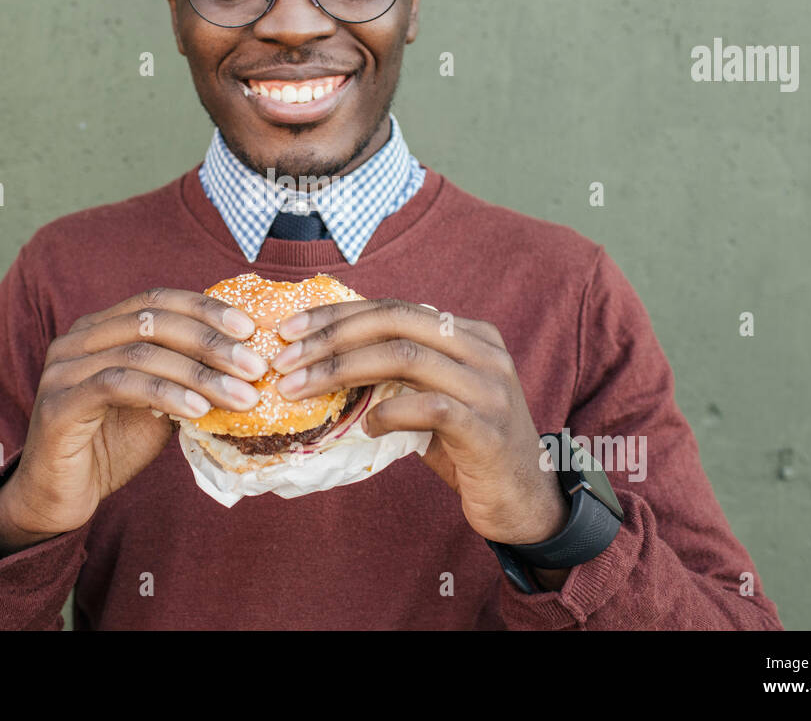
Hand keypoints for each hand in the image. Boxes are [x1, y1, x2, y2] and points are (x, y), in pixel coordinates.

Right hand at [0, 288, 268, 559]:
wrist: (58, 499)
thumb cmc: (110, 448)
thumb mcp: (157, 407)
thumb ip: (184, 379)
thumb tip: (242, 364)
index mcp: (99, 329)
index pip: (157, 301)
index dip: (205, 309)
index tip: (250, 328)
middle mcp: (76, 340)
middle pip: (152, 320)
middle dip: (211, 341)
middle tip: (255, 365)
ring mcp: (63, 370)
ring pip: (141, 353)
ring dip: (199, 373)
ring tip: (241, 395)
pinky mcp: (58, 405)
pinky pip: (119, 386)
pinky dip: (165, 394)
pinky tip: (199, 410)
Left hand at [271, 300, 570, 552]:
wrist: (525, 503)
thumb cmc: (469, 449)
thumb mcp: (435, 398)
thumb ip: (400, 374)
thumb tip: (324, 360)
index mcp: (470, 333)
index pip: (394, 308)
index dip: (338, 314)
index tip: (290, 329)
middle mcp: (484, 351)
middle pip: (396, 322)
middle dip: (332, 336)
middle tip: (285, 359)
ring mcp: (489, 389)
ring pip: (407, 357)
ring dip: (343, 371)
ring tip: (301, 389)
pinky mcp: (487, 430)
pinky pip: (429, 407)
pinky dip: (388, 413)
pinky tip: (367, 427)